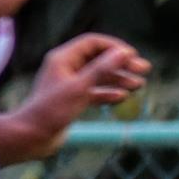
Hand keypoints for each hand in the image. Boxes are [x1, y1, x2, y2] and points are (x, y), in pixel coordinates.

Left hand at [26, 34, 150, 125]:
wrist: (34, 135)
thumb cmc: (52, 110)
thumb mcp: (80, 88)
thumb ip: (102, 69)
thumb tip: (123, 52)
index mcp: (63, 58)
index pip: (93, 43)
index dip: (114, 47)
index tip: (134, 57)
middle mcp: (66, 67)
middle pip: (98, 59)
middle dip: (121, 64)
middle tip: (144, 71)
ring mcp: (70, 83)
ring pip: (99, 76)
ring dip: (119, 79)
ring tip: (138, 86)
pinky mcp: (73, 99)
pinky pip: (95, 91)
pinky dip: (109, 93)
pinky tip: (122, 97)